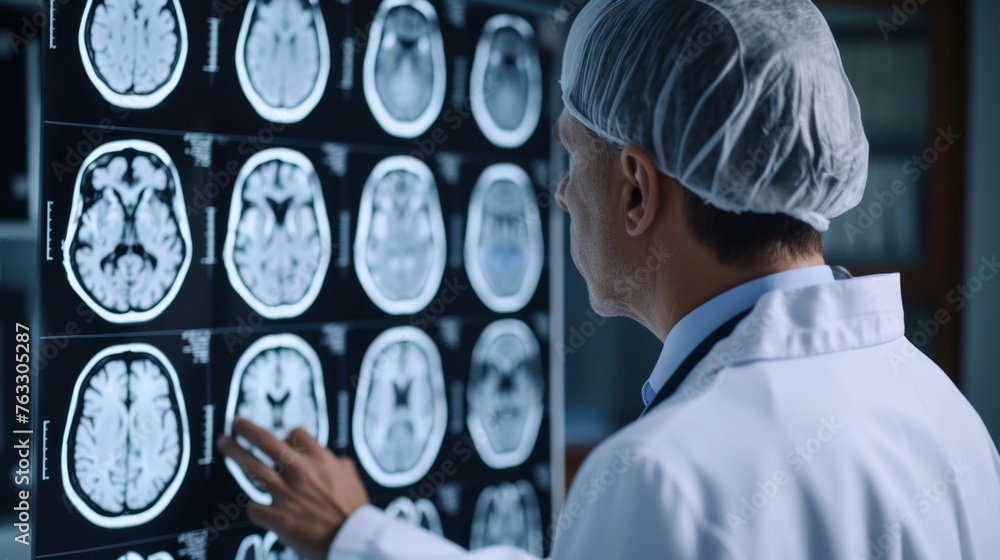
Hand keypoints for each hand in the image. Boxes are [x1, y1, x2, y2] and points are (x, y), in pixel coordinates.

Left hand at [217, 417, 370, 559]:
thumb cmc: (354, 511)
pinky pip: (254, 508)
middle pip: (264, 440)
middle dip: (246, 428)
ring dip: (235, 452)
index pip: (295, 433)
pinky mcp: (278, 517)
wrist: (353, 539)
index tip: (279, 439)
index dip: (286, 435)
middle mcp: (299, 471)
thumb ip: (340, 466)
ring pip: (251, 466)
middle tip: (236, 423)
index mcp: (319, 459)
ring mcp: (286, 494)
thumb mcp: (352, 478)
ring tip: (225, 444)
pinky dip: (255, 507)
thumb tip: (337, 462)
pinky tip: (256, 508)